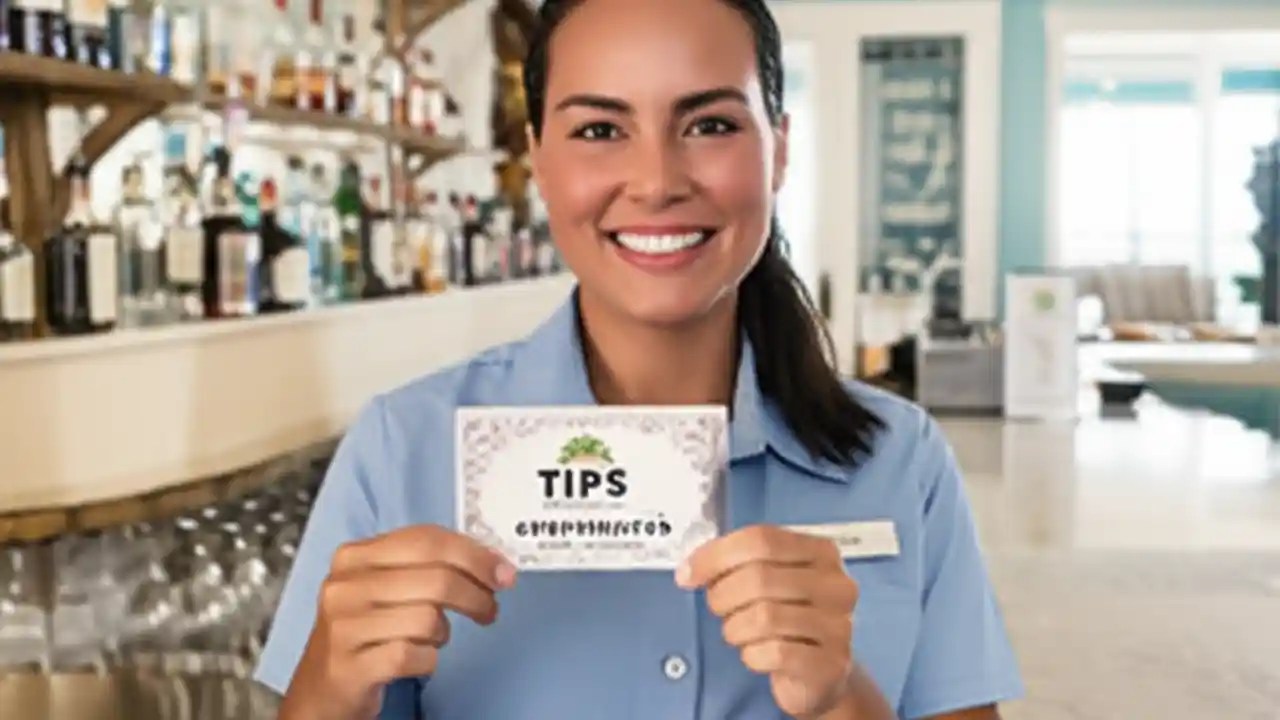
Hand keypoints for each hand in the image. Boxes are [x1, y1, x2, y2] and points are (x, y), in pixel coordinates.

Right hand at [280, 526, 516, 719]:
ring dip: (443, 632)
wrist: (322, 687)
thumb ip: (429, 566)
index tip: (503, 572)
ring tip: (435, 638)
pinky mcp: (351, 666)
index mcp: (354, 556)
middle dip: (476, 595)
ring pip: (428, 618)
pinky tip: (419, 659)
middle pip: (436, 579)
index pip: (427, 540)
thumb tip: (494, 564)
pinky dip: (429, 660)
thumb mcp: (385, 586)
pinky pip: (414, 655)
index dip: (474, 555)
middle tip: (489, 610)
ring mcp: (344, 627)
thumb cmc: (365, 630)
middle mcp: (344, 586)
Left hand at [677, 525, 857, 719]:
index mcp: (821, 552)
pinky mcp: (832, 663)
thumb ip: (732, 563)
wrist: (822, 672)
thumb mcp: (767, 579)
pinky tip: (756, 653)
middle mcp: (837, 585)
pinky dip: (753, 655)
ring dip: (736, 628)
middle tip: (720, 609)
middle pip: (759, 577)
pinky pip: (776, 653)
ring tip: (739, 632)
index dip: (716, 556)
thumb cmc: (790, 618)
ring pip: (764, 617)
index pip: (761, 540)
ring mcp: (839, 625)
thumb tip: (689, 570)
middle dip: (723, 596)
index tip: (688, 574)